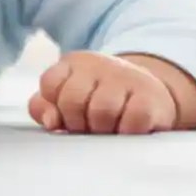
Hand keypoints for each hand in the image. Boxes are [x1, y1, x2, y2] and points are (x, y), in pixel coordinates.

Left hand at [28, 51, 176, 134]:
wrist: (149, 93)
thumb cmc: (97, 101)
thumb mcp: (65, 99)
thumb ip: (44, 108)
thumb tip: (50, 122)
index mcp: (72, 63)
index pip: (50, 83)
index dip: (55, 108)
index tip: (66, 118)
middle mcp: (98, 65)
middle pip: (73, 100)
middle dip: (76, 123)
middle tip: (87, 130)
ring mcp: (126, 77)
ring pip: (102, 110)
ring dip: (102, 130)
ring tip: (106, 132)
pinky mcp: (151, 96)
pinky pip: (134, 119)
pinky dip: (127, 132)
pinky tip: (126, 131)